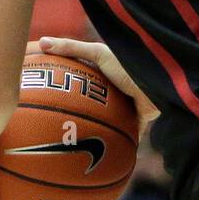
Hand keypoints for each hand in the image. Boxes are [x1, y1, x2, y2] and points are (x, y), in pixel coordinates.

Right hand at [29, 36, 158, 142]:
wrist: (157, 84)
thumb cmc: (129, 64)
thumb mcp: (98, 53)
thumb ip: (71, 48)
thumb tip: (41, 41)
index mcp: (105, 73)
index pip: (81, 79)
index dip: (65, 85)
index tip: (45, 93)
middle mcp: (116, 89)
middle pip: (93, 102)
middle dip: (79, 112)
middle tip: (56, 124)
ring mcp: (127, 105)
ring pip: (109, 121)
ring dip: (98, 131)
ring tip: (76, 145)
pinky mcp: (138, 119)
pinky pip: (126, 136)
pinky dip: (118, 145)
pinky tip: (103, 158)